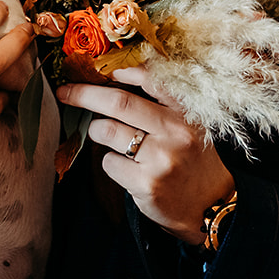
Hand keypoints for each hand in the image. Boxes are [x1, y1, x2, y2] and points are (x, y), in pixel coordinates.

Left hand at [56, 65, 234, 244]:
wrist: (213, 207)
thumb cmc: (192, 160)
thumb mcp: (188, 126)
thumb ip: (160, 103)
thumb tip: (116, 78)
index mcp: (185, 113)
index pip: (152, 80)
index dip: (122, 71)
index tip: (101, 70)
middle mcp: (175, 132)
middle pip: (119, 103)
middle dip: (84, 94)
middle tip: (66, 92)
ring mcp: (161, 159)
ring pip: (107, 131)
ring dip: (98, 131)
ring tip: (110, 138)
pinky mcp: (146, 184)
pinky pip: (109, 163)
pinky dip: (112, 163)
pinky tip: (129, 170)